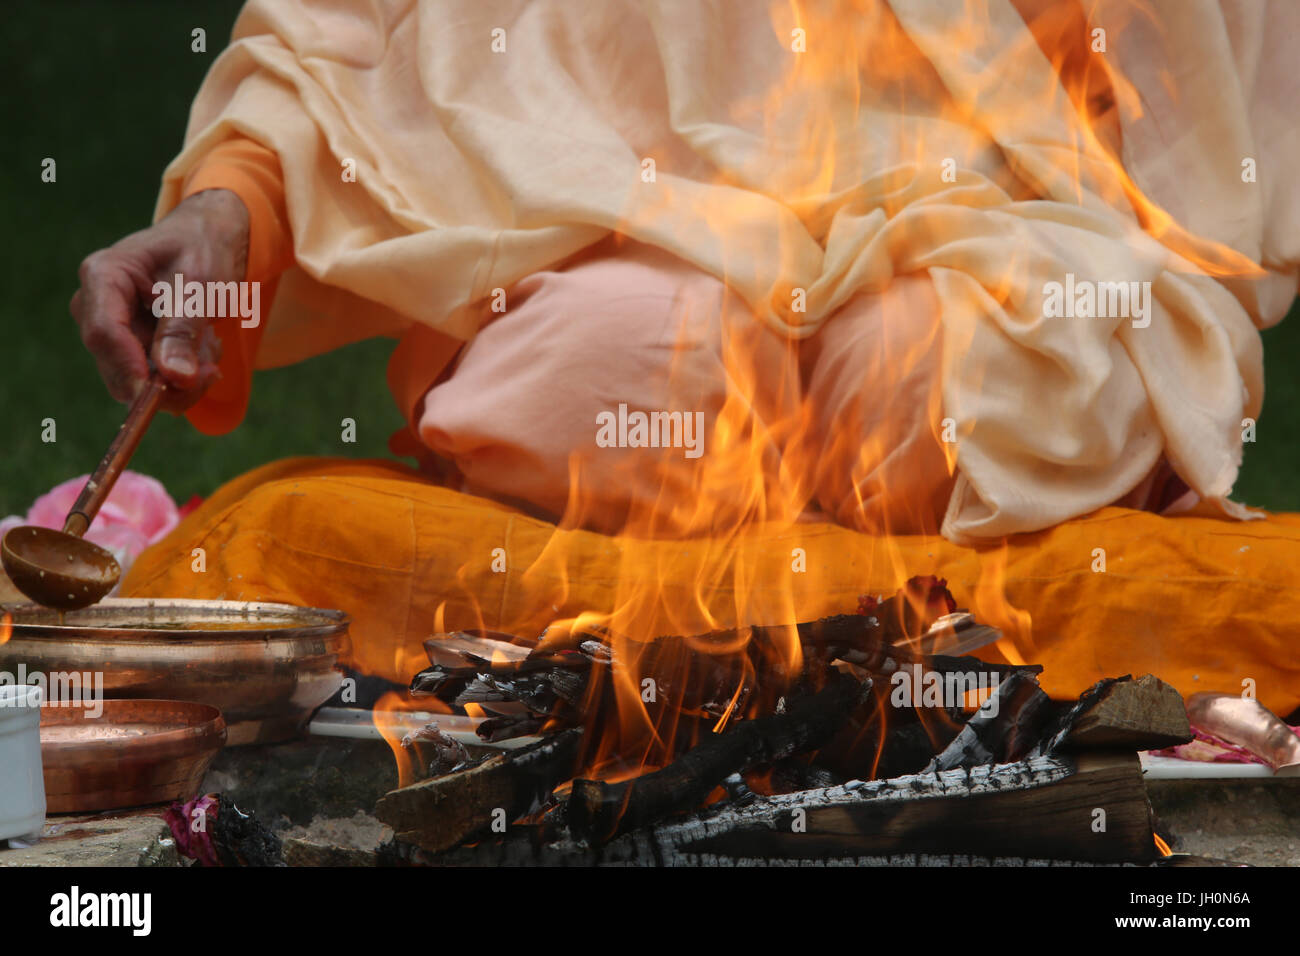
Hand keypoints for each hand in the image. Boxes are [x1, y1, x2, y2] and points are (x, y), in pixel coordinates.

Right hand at [69, 188, 249, 411]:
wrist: (207, 241)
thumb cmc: (201, 250)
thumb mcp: (200, 283)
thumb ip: (183, 329)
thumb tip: (173, 377)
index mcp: (104, 276)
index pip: (103, 332)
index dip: (130, 368)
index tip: (164, 390)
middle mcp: (96, 307)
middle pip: (118, 366)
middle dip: (170, 378)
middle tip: (213, 368)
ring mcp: (111, 331)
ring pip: (140, 381)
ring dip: (185, 375)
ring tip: (210, 341)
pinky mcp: (129, 348)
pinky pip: (155, 380)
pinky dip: (186, 372)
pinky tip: (203, 344)